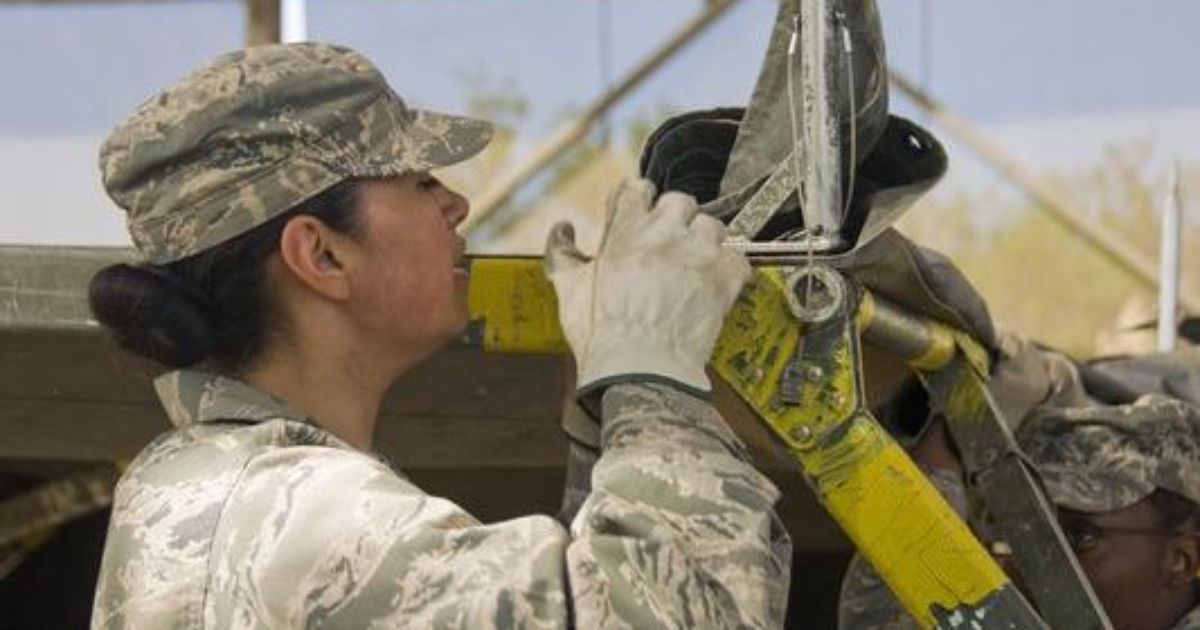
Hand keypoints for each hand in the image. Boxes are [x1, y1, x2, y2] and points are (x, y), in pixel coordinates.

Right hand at [543, 178, 750, 393]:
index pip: (637, 189)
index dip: (640, 199)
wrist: (639, 370)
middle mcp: (664, 234)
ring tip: (695, 264)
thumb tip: (562, 228)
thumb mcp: (568, 289)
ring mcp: (697, 254)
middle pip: (680, 201)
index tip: (641, 213)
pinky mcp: (723, 279)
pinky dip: (730, 269)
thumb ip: (562, 253)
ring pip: (712, 225)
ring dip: (704, 241)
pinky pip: (738, 259)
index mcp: (624, 231)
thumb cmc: (601, 333)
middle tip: (670, 242)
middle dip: (676, 218)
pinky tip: (716, 284)